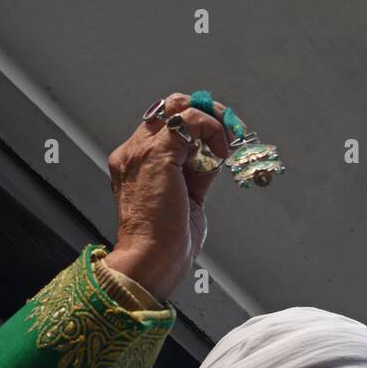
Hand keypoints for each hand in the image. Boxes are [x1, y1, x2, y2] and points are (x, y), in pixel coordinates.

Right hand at [103, 92, 235, 300]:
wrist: (152, 259)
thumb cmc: (168, 242)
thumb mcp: (189, 200)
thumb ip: (197, 174)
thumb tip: (215, 156)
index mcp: (136, 164)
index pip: (167, 126)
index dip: (199, 128)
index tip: (223, 142)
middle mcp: (134, 152)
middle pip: (172, 109)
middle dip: (208, 114)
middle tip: (232, 132)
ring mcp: (141, 151)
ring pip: (179, 107)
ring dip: (212, 119)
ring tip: (228, 143)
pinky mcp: (156, 154)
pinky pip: (188, 120)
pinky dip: (212, 130)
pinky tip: (221, 152)